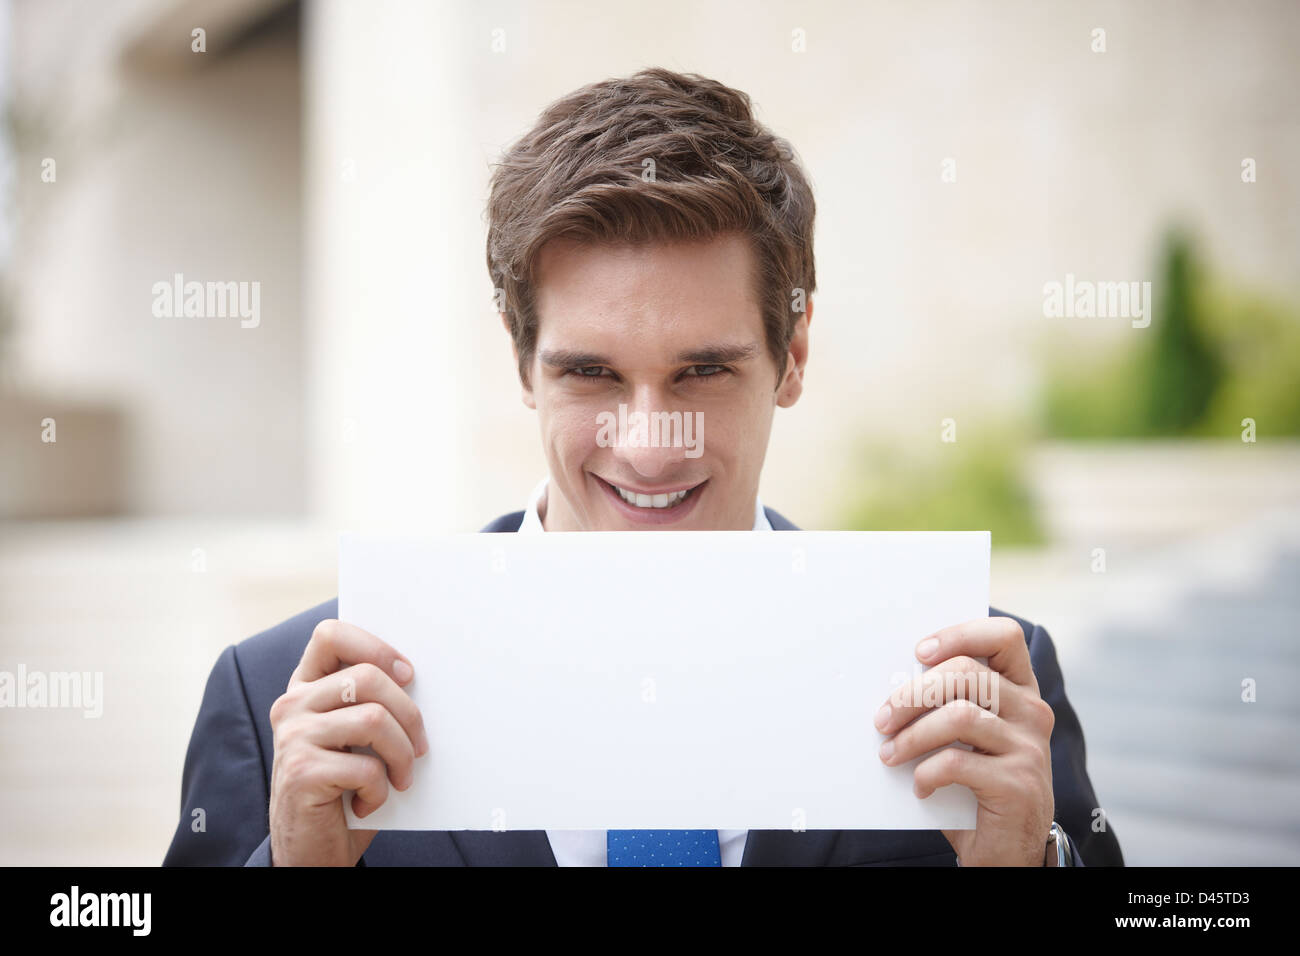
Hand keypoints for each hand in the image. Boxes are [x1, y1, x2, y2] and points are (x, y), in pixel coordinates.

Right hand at [268, 619, 427, 865]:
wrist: (310, 850)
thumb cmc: (343, 788)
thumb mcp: (355, 738)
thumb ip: (369, 703)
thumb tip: (416, 677)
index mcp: (305, 688)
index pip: (331, 635)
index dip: (375, 647)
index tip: (407, 674)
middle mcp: (291, 705)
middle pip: (367, 678)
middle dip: (409, 714)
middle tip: (420, 747)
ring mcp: (292, 736)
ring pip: (374, 719)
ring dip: (402, 756)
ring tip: (400, 779)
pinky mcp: (300, 771)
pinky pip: (366, 766)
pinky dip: (380, 790)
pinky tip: (369, 803)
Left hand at [874, 617, 1054, 865]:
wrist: (1006, 850)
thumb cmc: (975, 784)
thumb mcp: (965, 738)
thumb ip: (947, 705)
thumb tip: (892, 686)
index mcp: (1021, 691)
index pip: (1005, 637)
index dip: (960, 635)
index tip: (919, 653)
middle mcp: (1032, 712)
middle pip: (967, 674)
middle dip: (913, 693)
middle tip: (882, 719)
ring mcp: (1029, 747)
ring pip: (959, 716)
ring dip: (911, 736)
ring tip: (888, 754)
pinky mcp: (1018, 783)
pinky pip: (957, 762)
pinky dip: (926, 773)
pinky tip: (919, 786)